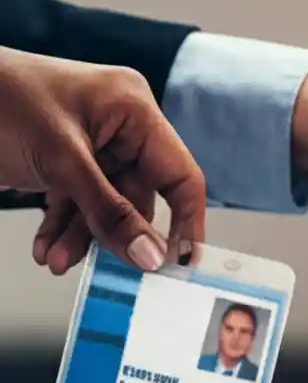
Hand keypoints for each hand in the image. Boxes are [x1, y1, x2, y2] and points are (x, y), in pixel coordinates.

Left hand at [0, 46, 204, 273]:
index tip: (180, 263)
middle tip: (108, 271)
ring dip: (83, 236)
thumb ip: (108, 211)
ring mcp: (92, 143)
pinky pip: (78, 201)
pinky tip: (46, 246)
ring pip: (106, 205)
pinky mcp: (65, 159)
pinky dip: (63, 226)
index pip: (180, 174)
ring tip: (56, 261)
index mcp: (133, 111)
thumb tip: (150, 256)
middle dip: (114, 234)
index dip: (186, 221)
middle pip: (139, 196)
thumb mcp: (59, 161)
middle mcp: (120, 126)